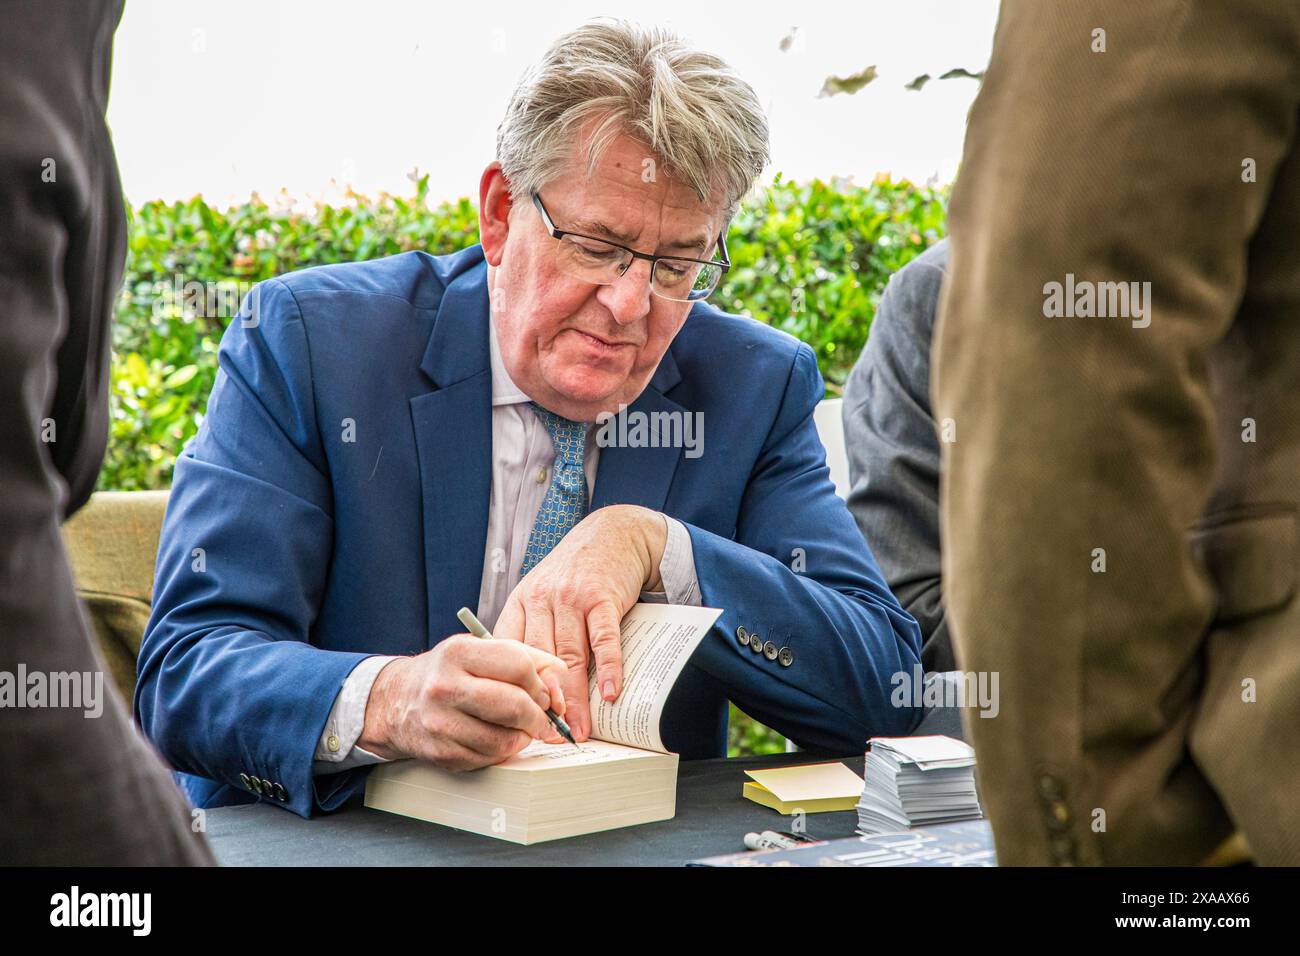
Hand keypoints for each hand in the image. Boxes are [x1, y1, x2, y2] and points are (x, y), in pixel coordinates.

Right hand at [358, 635, 568, 770]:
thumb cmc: (451, 672)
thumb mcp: (482, 650)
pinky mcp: (441, 753)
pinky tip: (497, 738)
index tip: (543, 692)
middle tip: (542, 717)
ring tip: (520, 728)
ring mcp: (440, 723)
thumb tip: (561, 682)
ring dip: (523, 737)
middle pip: (515, 705)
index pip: (519, 665)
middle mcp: (445, 686)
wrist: (398, 700)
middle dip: (538, 716)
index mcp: (459, 652)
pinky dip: (503, 751)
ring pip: (505, 739)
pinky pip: (489, 758)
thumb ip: (527, 658)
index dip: (541, 683)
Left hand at [493, 504, 667, 740]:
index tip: (519, 722)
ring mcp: (572, 597)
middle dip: (543, 705)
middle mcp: (541, 600)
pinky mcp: (602, 596)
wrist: (612, 533)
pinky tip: (609, 694)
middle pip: (538, 663)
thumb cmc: (575, 572)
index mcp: (520, 603)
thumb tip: (524, 686)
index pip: (508, 655)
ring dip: (575, 699)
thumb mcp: (542, 594)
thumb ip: (532, 632)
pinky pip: (604, 639)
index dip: (513, 691)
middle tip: (550, 738)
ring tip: (580, 730)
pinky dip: (608, 669)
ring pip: (569, 657)